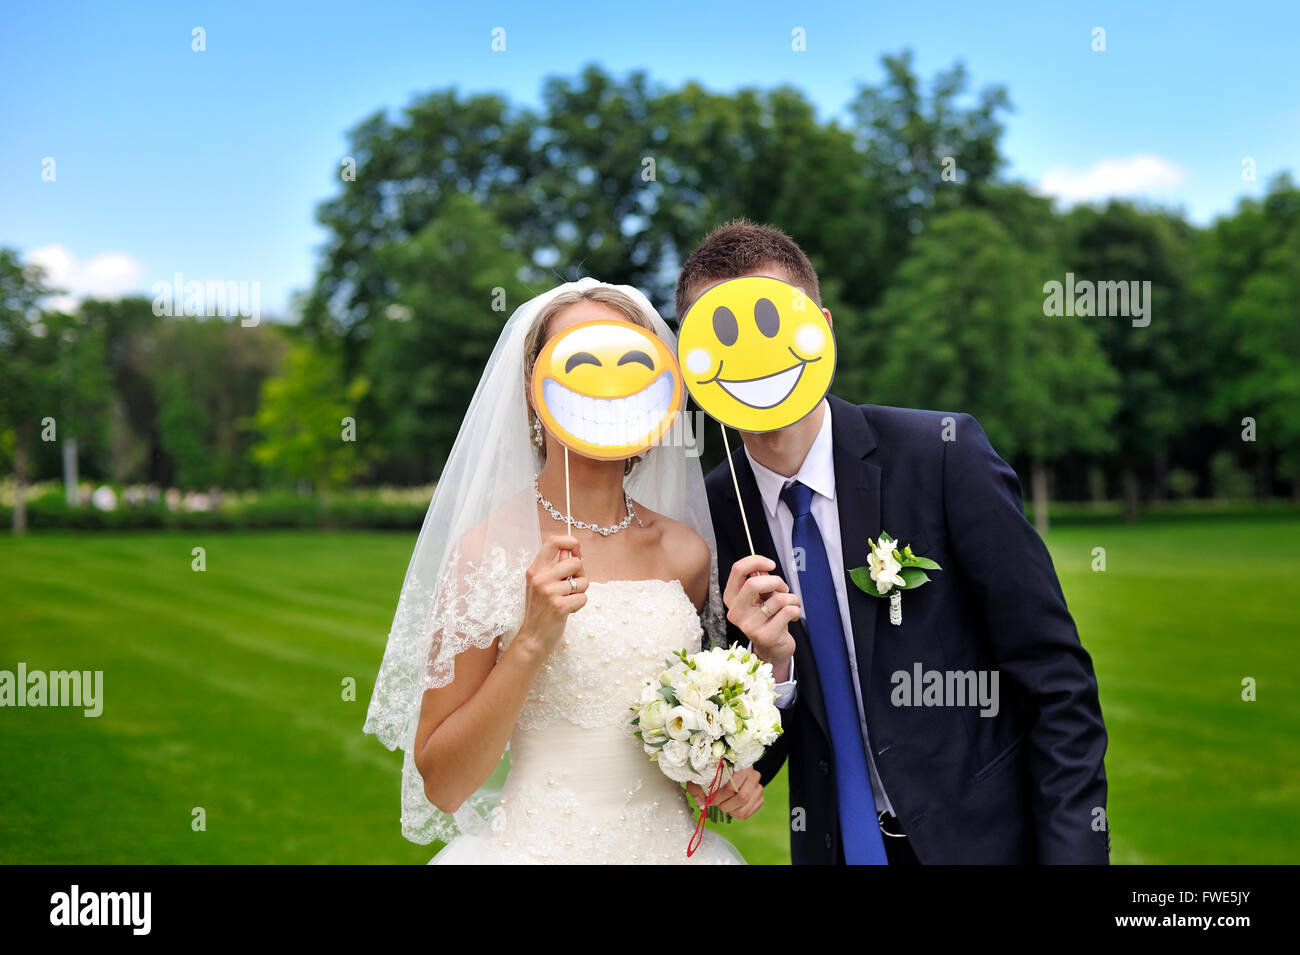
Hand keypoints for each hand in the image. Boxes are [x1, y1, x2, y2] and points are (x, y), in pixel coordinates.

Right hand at [518, 535, 586, 654]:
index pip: (553, 542)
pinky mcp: (559, 606)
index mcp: (535, 569)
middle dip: (580, 575)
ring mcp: (549, 592)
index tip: (577, 550)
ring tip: (566, 601)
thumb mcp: (541, 585)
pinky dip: (579, 605)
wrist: (532, 638)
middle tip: (571, 587)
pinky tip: (567, 611)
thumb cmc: (540, 610)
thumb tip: (573, 551)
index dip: (570, 541)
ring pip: (583, 582)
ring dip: (580, 593)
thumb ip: (555, 568)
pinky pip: (583, 598)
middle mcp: (540, 578)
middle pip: (576, 562)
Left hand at [686, 767, 763, 819]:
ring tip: (723, 805)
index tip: (708, 800)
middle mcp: (753, 775)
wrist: (732, 767)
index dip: (717, 797)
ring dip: (731, 811)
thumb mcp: (704, 773)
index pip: (731, 787)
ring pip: (745, 807)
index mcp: (740, 765)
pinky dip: (737, 814)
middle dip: (725, 805)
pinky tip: (731, 807)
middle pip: (741, 798)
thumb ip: (698, 787)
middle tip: (716, 803)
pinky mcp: (760, 796)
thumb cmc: (716, 770)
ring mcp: (758, 786)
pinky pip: (749, 812)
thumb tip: (701, 804)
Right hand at [723, 555, 798, 669]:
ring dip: (792, 598)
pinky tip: (794, 615)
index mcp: (731, 598)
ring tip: (792, 604)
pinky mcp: (765, 636)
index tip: (771, 565)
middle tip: (784, 588)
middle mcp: (736, 612)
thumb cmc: (768, 617)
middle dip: (776, 581)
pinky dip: (796, 609)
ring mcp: (749, 626)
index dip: (756, 561)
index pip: (737, 570)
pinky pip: (788, 611)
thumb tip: (764, 566)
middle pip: (753, 584)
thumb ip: (760, 581)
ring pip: (777, 599)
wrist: (773, 648)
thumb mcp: (760, 597)